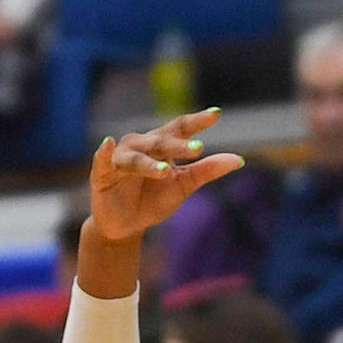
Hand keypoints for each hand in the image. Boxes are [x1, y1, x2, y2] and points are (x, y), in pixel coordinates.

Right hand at [82, 108, 244, 248]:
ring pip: (136, 157)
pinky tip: (107, 144)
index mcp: (160, 145)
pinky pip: (103, 161)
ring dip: (149, 164)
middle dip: (178, 146)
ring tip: (165, 173)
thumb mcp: (183, 185)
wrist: (126, 227)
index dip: (197, 122)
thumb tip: (239, 160)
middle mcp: (140, 145)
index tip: (217, 115)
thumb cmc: (154, 200)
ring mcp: (120, 158)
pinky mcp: (102, 173)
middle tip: (199, 150)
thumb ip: (207, 170)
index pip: (179, 128)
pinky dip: (104, 153)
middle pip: (161, 142)